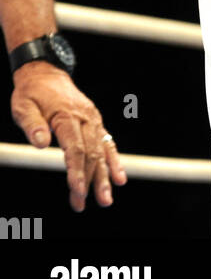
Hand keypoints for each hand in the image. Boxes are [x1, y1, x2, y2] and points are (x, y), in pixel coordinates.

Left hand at [10, 62, 126, 211]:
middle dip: (89, 181)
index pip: (74, 148)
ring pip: (101, 151)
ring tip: (106, 199)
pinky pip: (107, 143)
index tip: (77, 190)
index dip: (76, 170)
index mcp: (66, 116)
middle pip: (90, 153)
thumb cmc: (32, 93)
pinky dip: (114, 161)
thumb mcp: (24, 107)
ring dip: (104, 176)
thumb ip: (32, 125)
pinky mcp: (95, 123)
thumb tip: (41, 144)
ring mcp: (93, 120)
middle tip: (82, 204)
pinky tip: (119, 178)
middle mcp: (85, 118)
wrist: (46, 74)